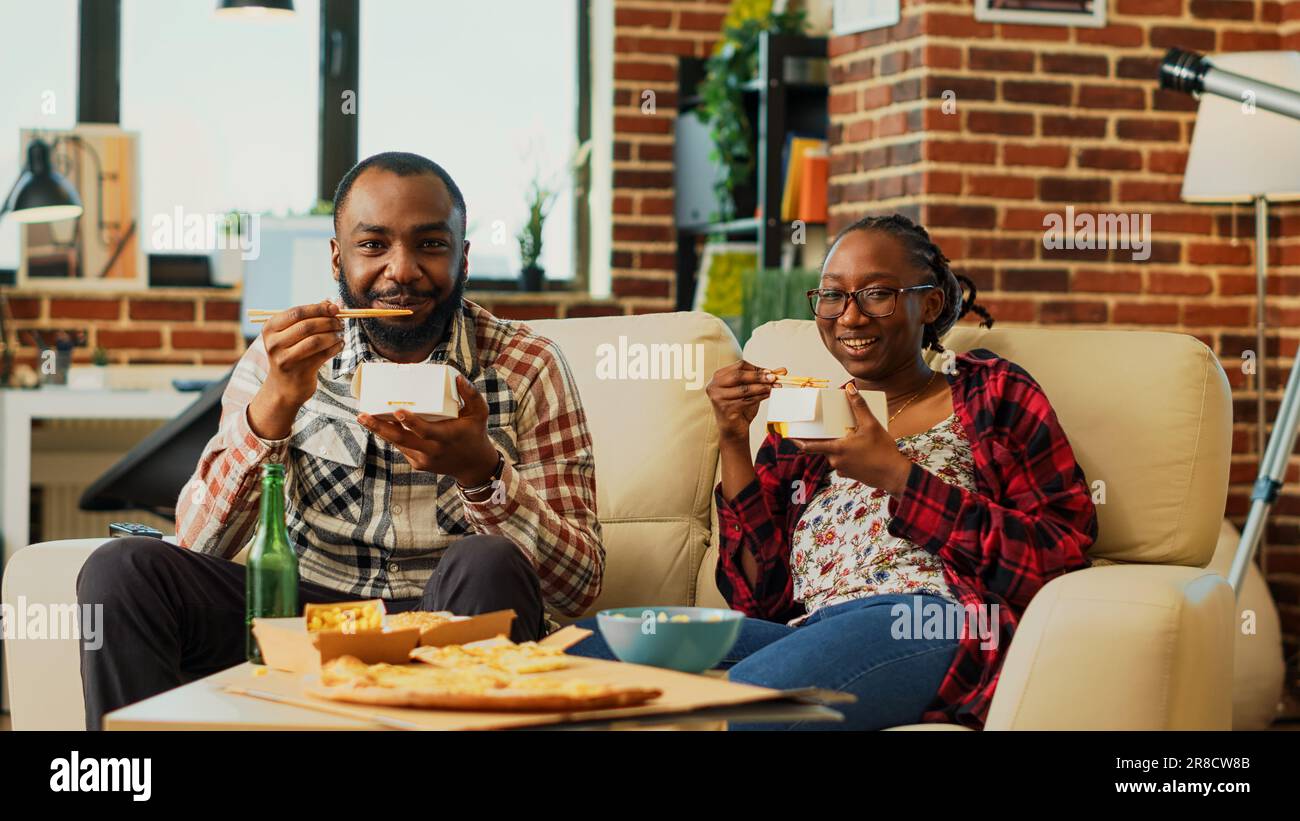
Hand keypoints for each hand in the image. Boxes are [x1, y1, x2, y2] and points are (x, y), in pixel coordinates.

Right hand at [248, 301, 343, 438]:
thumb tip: (333, 302)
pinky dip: (336, 346)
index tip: (334, 308)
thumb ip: (310, 317)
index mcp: (270, 328)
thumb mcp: (292, 334)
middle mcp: (274, 343)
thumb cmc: (291, 353)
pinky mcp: (300, 371)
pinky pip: (323, 354)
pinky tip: (340, 344)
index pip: (297, 312)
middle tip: (340, 322)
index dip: (319, 308)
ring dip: (333, 334)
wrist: (284, 386)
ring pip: (316, 340)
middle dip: (328, 321)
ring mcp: (285, 359)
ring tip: (340, 333)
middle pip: (307, 326)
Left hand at [356, 373, 498, 485]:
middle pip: (401, 440)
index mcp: (446, 438)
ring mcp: (423, 459)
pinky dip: (392, 435)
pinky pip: (402, 447)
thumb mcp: (479, 413)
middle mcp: (432, 451)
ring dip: (380, 430)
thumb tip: (457, 378)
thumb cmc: (475, 433)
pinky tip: (380, 423)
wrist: (473, 466)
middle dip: (380, 427)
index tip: (398, 411)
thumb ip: (471, 395)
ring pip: (397, 443)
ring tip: (364, 417)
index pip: (425, 431)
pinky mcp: (417, 464)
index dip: (411, 422)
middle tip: (362, 415)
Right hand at [705, 360, 785, 442]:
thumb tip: (782, 370)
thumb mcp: (751, 390)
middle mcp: (714, 386)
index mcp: (719, 377)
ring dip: (762, 387)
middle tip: (774, 377)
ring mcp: (718, 398)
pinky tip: (769, 394)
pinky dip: (760, 396)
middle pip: (739, 375)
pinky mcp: (725, 408)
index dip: (756, 369)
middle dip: (759, 376)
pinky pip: (746, 400)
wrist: (733, 430)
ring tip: (775, 386)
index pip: (739, 366)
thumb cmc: (741, 408)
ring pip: (744, 389)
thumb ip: (764, 379)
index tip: (770, 372)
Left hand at [788, 384, 914, 495]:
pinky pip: (842, 462)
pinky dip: (845, 454)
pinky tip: (858, 448)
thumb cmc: (883, 451)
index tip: (788, 435)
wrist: (895, 476)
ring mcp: (842, 469)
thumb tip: (850, 389)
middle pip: (822, 447)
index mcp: (836, 449)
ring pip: (833, 454)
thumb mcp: (872, 425)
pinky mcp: (849, 474)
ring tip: (847, 434)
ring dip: (836, 445)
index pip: (809, 446)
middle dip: (823, 438)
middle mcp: (835, 461)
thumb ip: (859, 407)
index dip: (797, 440)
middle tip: (825, 427)